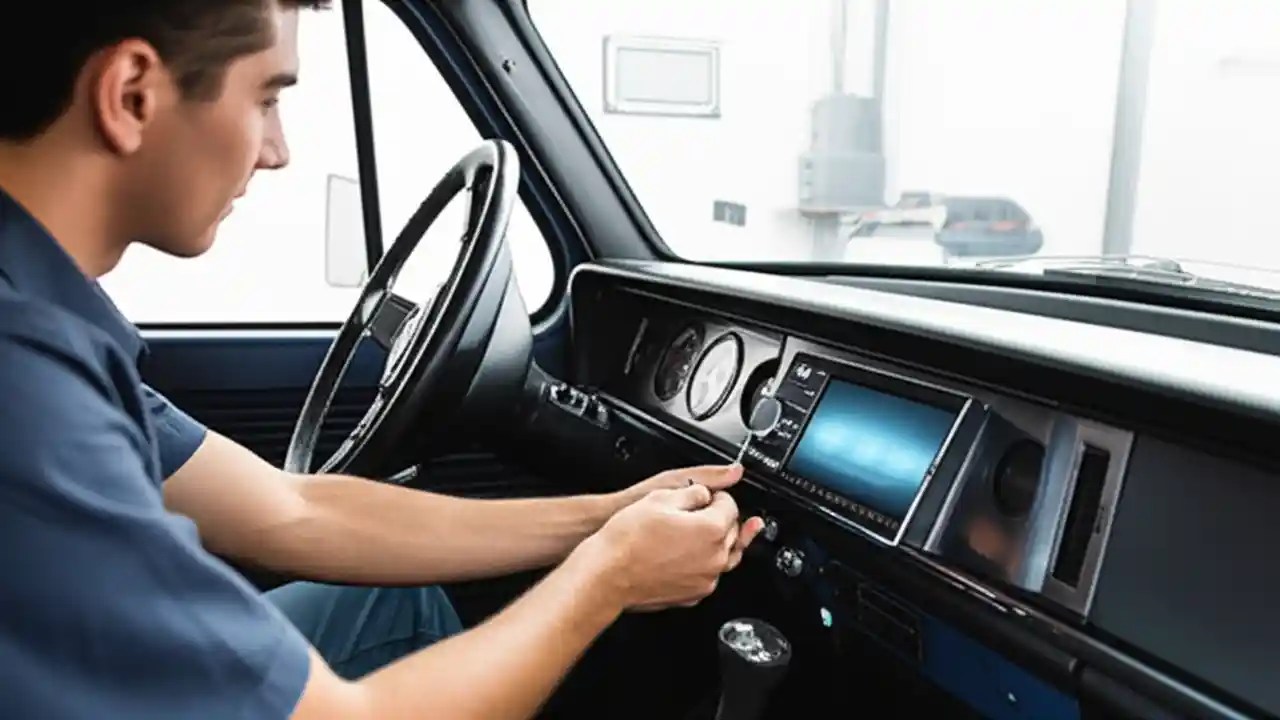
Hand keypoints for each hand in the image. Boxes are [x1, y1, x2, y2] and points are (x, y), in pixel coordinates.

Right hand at [612, 464, 763, 576]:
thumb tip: (703, 493)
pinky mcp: (693, 594)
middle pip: (732, 531)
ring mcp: (705, 580)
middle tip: (707, 510)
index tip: (709, 495)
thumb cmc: (628, 539)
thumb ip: (692, 492)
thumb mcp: (659, 497)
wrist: (608, 574)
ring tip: (712, 533)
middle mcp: (715, 557)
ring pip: (725, 556)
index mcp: (711, 529)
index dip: (719, 496)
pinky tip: (692, 555)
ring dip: (718, 543)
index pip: (730, 506)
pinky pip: (708, 575)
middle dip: (722, 518)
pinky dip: (705, 564)